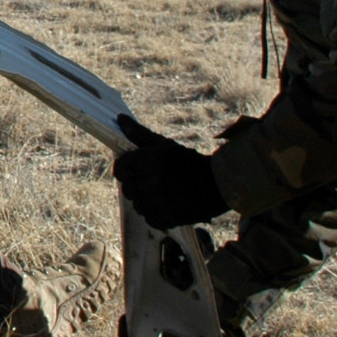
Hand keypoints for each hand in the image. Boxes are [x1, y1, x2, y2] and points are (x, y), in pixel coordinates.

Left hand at [112, 115, 229, 228]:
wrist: (216, 185)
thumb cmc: (188, 162)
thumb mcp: (163, 145)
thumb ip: (138, 134)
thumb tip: (119, 118)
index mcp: (144, 161)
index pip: (120, 169)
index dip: (127, 170)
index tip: (137, 170)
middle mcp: (146, 182)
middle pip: (128, 188)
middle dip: (138, 185)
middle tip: (157, 181)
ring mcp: (153, 203)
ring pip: (137, 204)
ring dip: (147, 200)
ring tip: (165, 192)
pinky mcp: (161, 219)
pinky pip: (148, 217)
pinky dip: (156, 213)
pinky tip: (170, 203)